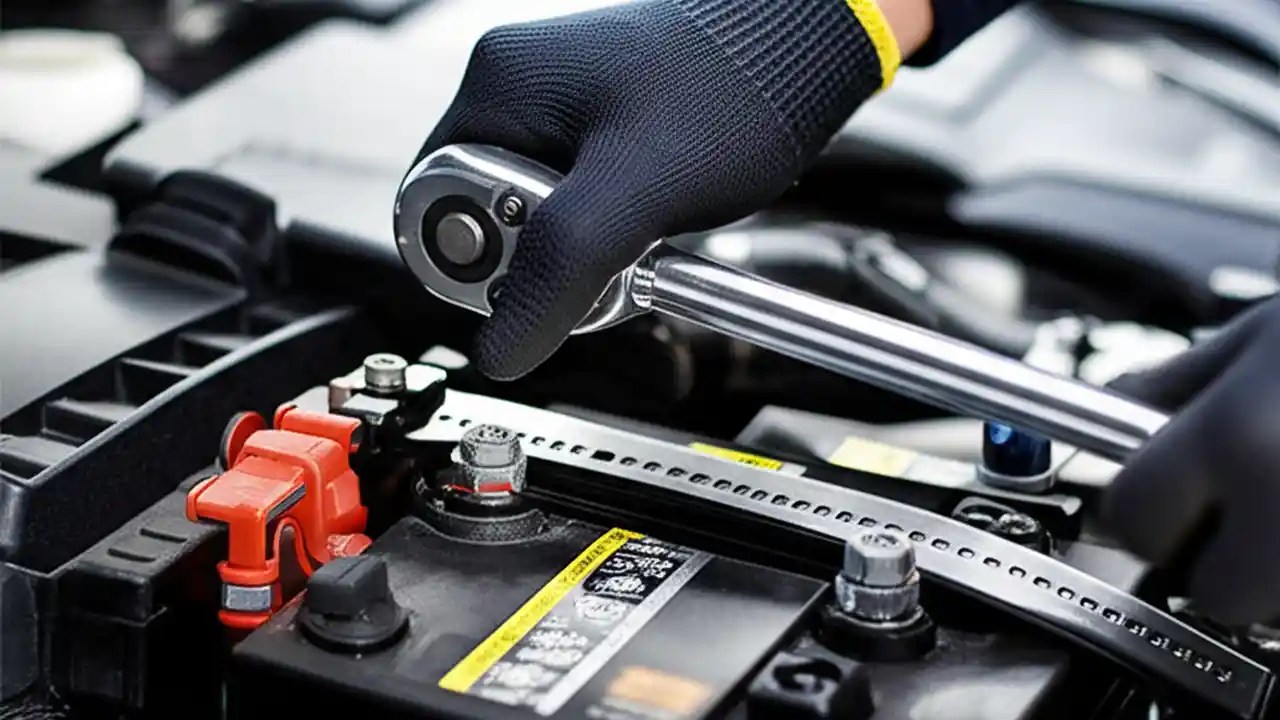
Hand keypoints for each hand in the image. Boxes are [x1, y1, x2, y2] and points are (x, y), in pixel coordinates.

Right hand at [414, 0, 914, 378]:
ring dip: (577, 246)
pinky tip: (645, 225)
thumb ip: (559, 269)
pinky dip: (604, 228)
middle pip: (481, 212)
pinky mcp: (598, 125)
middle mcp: (517, 87)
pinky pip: (573, 199)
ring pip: (532, 213)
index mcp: (500, 87)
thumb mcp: (635, 192)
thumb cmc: (732, 88)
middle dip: (538, 255)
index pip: (430, 203)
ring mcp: (558, 103)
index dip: (479, 259)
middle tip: (603, 258)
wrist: (806, 48)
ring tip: (636, 236)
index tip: (535, 279)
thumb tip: (500, 347)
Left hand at [1107, 297, 1279, 623]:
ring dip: (1279, 568)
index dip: (1140, 505)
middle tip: (1245, 506)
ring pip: (1278, 607)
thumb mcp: (1262, 335)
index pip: (1133, 517)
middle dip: (1219, 555)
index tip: (1155, 497)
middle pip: (1210, 589)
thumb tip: (1113, 413)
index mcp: (1238, 439)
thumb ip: (1174, 385)